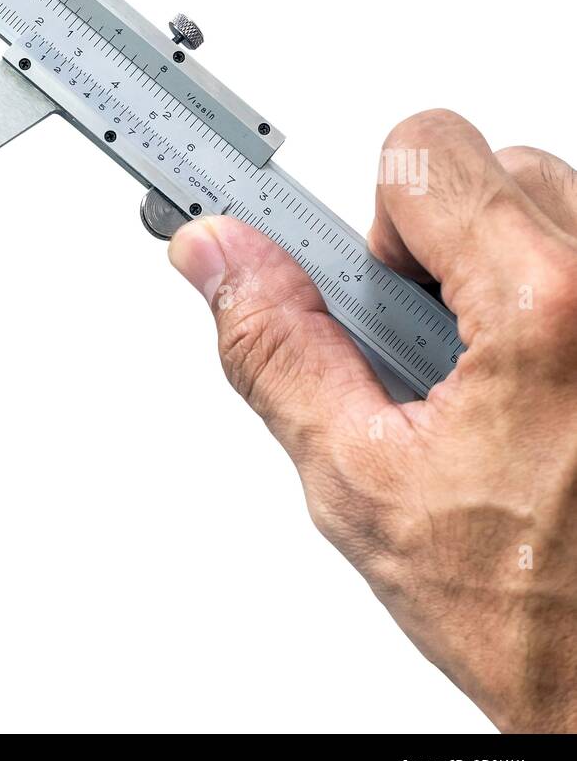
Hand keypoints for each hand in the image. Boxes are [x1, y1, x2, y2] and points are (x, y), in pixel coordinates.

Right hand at [168, 109, 576, 731]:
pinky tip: (530, 385)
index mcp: (548, 309)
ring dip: (494, 271)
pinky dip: (545, 296)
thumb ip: (277, 349)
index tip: (299, 220)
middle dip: (430, 249)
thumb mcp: (360, 479)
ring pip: (549, 208)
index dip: (361, 217)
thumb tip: (218, 261)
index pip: (426, 152)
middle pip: (493, 170)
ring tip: (478, 378)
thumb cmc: (529, 607)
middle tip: (418, 350)